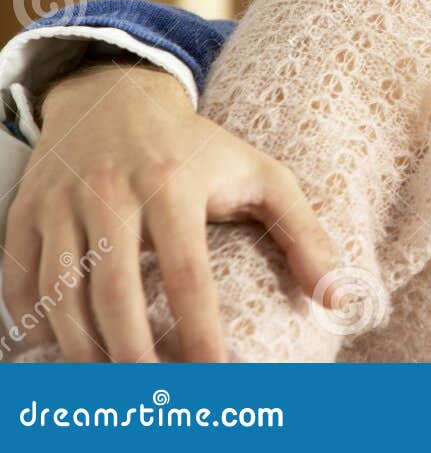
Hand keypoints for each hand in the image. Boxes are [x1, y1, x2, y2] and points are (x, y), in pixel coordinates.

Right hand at [2, 62, 336, 361]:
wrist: (116, 94)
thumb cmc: (197, 146)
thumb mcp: (261, 174)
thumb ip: (303, 233)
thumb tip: (336, 299)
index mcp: (174, 185)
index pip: (188, 276)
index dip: (200, 334)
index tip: (215, 378)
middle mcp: (112, 194)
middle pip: (114, 295)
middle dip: (132, 356)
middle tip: (151, 398)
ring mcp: (62, 203)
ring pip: (59, 293)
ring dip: (81, 350)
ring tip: (109, 387)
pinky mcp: (25, 211)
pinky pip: (16, 277)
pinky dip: (30, 320)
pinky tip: (55, 350)